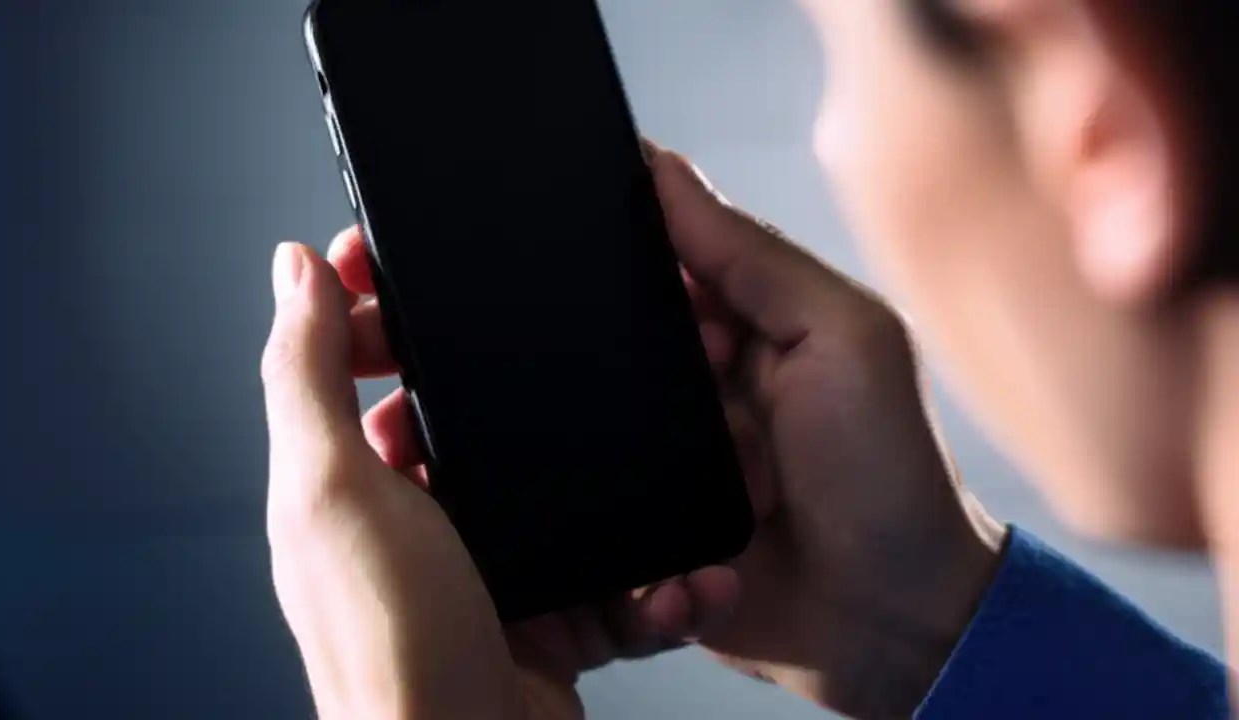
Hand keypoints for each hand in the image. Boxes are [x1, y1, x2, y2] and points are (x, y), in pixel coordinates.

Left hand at [261, 242, 738, 718]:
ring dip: (617, 479)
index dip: (393, 311)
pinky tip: (684, 570)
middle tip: (599, 342)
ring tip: (666, 437)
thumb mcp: (336, 492)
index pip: (369, 372)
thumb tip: (295, 269)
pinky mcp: (556, 618)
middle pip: (479, 421)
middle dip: (536, 387)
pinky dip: (656, 577)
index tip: (432, 258)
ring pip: (565, 495)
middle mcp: (423, 523)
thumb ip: (308, 378)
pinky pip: (617, 575)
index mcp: (357, 485)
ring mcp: (495, 570)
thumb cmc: (390, 645)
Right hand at [642, 143, 1005, 718]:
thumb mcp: (844, 338)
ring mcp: (667, 457)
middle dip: (605, 347)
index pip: (662, 257)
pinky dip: (604, 505)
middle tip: (679, 384)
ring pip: (586, 417)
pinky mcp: (641, 523)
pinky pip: (587, 497)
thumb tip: (666, 169)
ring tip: (697, 467)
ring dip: (607, 435)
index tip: (595, 240)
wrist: (891, 626)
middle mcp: (699, 385)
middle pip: (612, 337)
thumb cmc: (889, 475)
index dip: (628, 246)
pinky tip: (653, 515)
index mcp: (747, 325)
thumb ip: (756, 256)